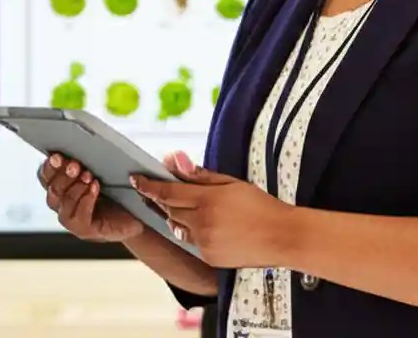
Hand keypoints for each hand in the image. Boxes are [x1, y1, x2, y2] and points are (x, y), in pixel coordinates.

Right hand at [38, 153, 143, 241]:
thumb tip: (81, 143)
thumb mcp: (104, 171)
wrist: (138, 215)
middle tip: (75, 165)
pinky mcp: (83, 230)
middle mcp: (62, 204)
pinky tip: (95, 188)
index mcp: (63, 187)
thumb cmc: (120, 192)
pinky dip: (85, 200)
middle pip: (52, 188)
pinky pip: (77, 216)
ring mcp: (71, 218)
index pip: (45, 176)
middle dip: (62, 175)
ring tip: (89, 175)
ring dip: (74, 187)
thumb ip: (89, 160)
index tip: (57, 156)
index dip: (49, 166)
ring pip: (61, 202)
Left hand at [132, 151, 294, 268]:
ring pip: (176, 226)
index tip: (135, 178)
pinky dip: (189, 231)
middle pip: (168, 209)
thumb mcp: (233, 183)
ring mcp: (203, 242)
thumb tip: (178, 161)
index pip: (167, 191)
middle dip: (159, 198)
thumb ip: (202, 175)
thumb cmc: (261, 206)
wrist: (282, 237)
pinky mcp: (208, 257)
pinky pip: (190, 241)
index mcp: (207, 200)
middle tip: (153, 189)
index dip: (148, 184)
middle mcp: (201, 222)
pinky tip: (201, 224)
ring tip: (180, 206)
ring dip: (173, 215)